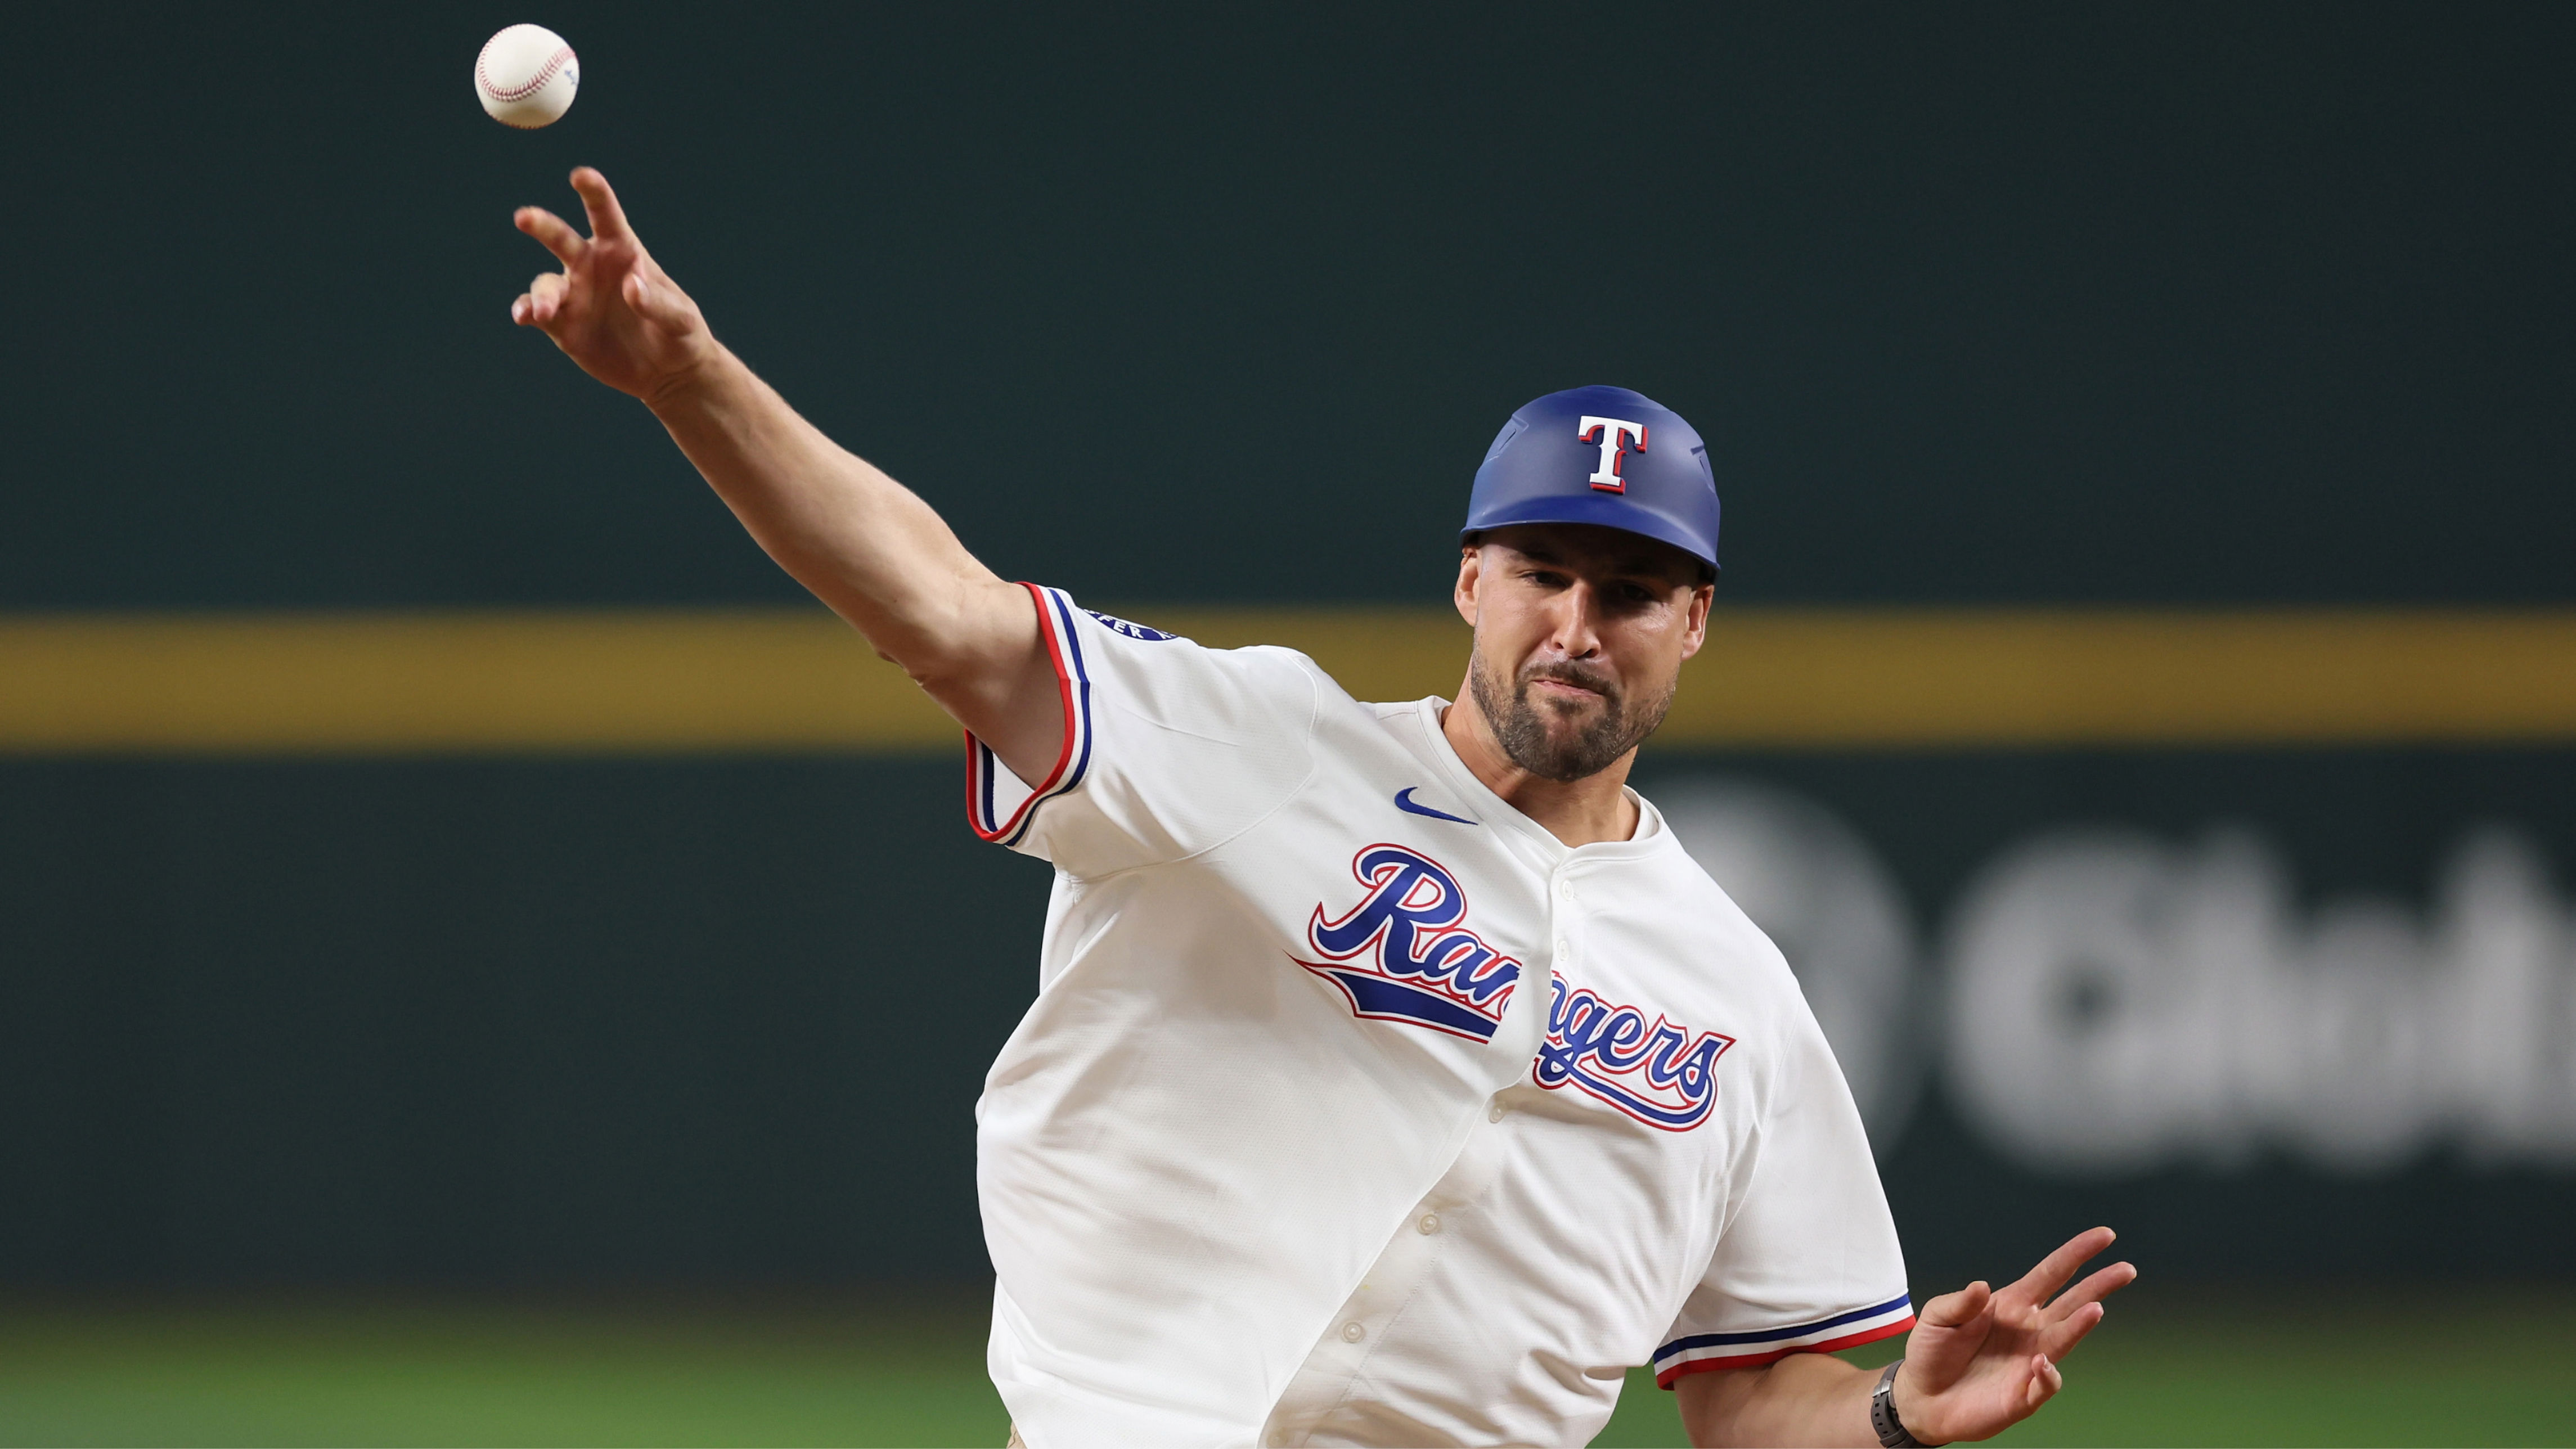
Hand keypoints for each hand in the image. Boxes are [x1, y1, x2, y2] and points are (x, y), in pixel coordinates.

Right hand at [510, 167, 715, 402]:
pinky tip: (523, 315)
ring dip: (541, 294)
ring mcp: (573, 294)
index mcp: (622, 251)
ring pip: (546, 284)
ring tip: (542, 310)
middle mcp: (591, 266)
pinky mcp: (562, 324)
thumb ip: (658, 302)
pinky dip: (526, 311)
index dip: (594, 193)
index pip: (605, 215)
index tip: (581, 175)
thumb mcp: (681, 319)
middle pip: (562, 240)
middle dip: (542, 226)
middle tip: (524, 217)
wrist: (667, 372)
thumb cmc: (680, 334)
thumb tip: (631, 286)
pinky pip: (537, 313)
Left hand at [1893, 1226, 2135, 1443]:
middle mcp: (2029, 1330)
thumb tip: (1982, 1287)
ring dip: (2081, 1325)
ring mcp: (2030, 1362)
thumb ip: (1959, 1301)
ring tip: (2096, 1310)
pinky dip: (2049, 1374)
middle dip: (2099, 1285)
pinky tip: (2042, 1363)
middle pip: (2072, 1302)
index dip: (2077, 1253)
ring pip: (2065, 1339)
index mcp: (2012, 1304)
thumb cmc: (1931, 1352)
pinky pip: (2046, 1383)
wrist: (1922, 1398)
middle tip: (2126, 1269)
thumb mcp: (1936, 1316)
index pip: (2052, 1273)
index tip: (2105, 1236)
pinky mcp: (2024, 1395)